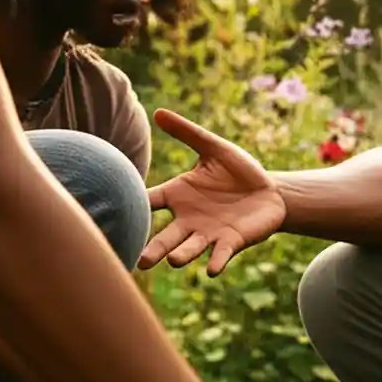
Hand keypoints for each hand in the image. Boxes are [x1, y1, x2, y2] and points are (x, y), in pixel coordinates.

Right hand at [137, 109, 285, 275]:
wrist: (270, 192)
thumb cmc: (239, 171)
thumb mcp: (214, 148)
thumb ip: (188, 133)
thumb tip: (158, 111)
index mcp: (178, 195)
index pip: (148, 202)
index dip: (132, 208)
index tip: (110, 217)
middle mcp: (188, 219)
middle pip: (165, 237)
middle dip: (153, 249)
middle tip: (140, 262)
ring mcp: (208, 233)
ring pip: (189, 249)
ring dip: (182, 256)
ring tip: (173, 261)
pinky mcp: (231, 242)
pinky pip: (220, 255)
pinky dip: (216, 262)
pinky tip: (212, 270)